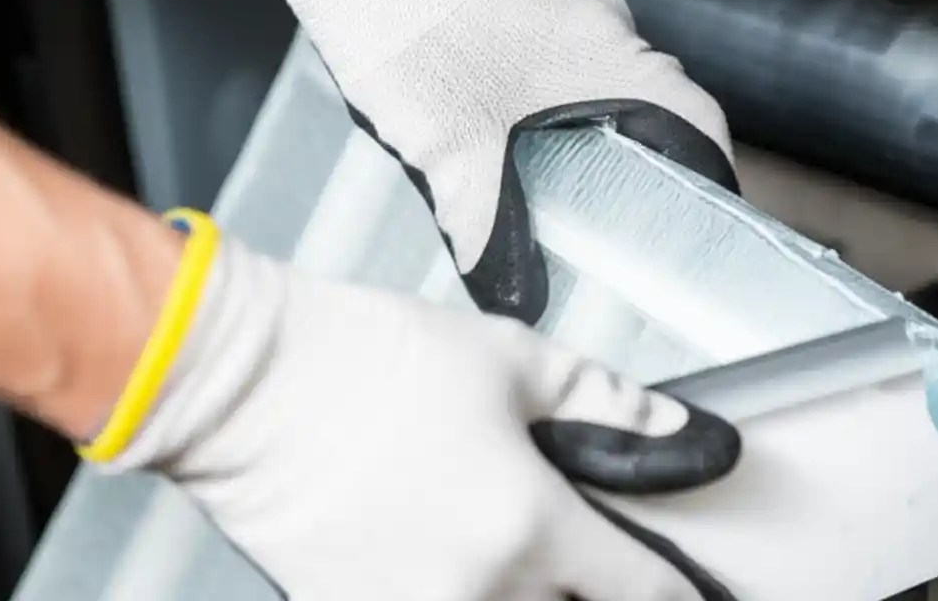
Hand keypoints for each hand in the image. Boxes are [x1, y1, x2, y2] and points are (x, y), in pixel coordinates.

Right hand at [93, 214, 740, 599]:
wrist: (250, 385)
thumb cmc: (368, 362)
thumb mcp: (511, 360)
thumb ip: (607, 402)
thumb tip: (674, 427)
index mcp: (532, 526)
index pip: (641, 591)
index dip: (676, 596)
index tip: (687, 595)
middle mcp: (482, 590)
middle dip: (579, 583)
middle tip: (553, 535)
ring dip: (516, 590)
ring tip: (483, 533)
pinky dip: (453, 590)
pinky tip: (433, 545)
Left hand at [200, 0, 736, 321]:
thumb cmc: (402, 22)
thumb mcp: (447, 154)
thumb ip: (484, 228)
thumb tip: (503, 287)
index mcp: (607, 53)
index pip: (697, 121)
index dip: (708, 174)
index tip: (700, 215)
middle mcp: (598, 23)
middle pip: (651, 106)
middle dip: (641, 165)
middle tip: (628, 215)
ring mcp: (560, 7)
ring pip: (599, 85)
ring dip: (589, 136)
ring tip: (564, 186)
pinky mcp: (519, 3)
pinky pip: (557, 66)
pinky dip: (547, 108)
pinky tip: (503, 135)